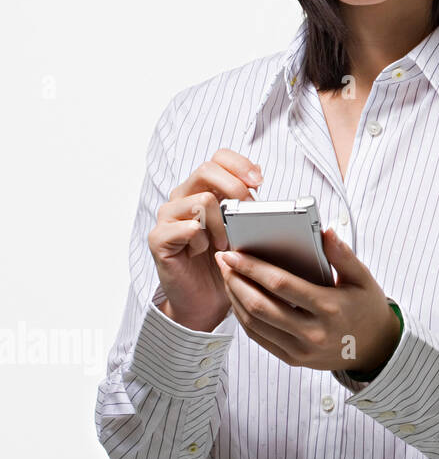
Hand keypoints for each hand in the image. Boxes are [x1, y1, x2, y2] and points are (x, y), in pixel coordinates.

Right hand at [150, 149, 262, 331]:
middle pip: (207, 169)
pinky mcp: (158, 238)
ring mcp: (168, 217)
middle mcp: (182, 197)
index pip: (218, 158)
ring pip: (202, 199)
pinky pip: (186, 227)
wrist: (205, 301)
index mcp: (203, 189)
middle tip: (249, 210)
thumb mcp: (243, 229)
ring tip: (225, 243)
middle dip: (236, 187)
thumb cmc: (225, 263)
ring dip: (222, 222)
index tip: (259, 181)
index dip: (240, 164)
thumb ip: (246, 203)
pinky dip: (202, 240)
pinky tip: (205, 252)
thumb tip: (259, 177)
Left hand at [214, 227, 400, 372]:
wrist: (375, 348)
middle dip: (236, 281)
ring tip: (228, 277)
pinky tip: (238, 299)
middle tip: (224, 262)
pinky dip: (243, 317)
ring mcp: (300, 349)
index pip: (282, 286)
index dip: (254, 268)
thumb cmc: (368, 308)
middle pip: (260, 306)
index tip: (234, 254)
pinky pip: (259, 337)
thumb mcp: (363, 278)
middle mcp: (313, 333)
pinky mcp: (292, 359)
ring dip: (235, 298)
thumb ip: (343, 255)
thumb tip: (326, 231)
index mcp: (330, 308)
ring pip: (254, 323)